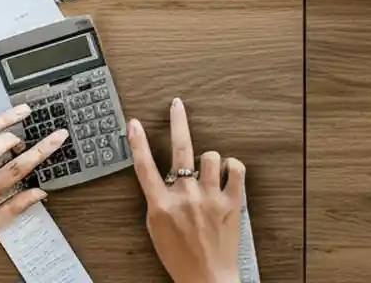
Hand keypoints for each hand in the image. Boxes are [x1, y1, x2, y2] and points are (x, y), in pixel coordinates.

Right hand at [128, 98, 245, 282]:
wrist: (207, 278)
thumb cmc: (180, 258)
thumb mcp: (155, 230)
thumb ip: (157, 201)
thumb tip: (160, 177)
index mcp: (161, 206)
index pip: (144, 166)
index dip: (138, 142)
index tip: (134, 123)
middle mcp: (185, 197)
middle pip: (179, 150)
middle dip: (177, 122)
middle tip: (177, 105)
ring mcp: (209, 197)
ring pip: (210, 156)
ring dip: (208, 161)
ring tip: (208, 174)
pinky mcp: (231, 201)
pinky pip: (236, 168)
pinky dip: (232, 167)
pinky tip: (227, 173)